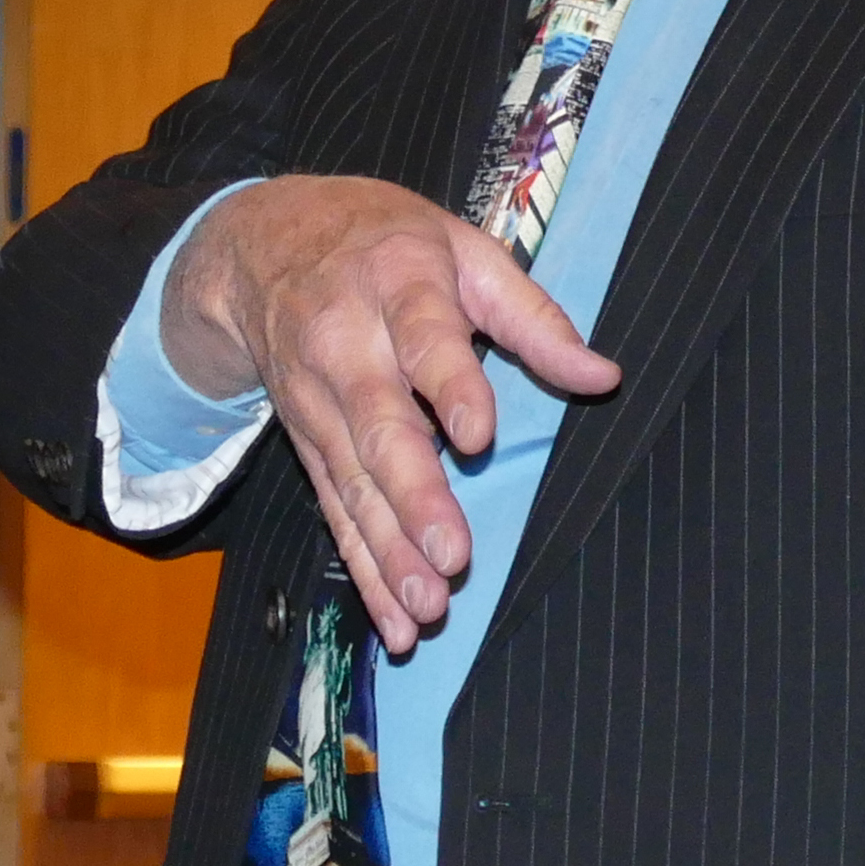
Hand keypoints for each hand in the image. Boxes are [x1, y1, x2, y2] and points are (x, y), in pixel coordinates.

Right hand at [162, 175, 619, 653]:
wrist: (262, 245)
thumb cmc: (382, 243)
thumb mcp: (462, 248)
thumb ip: (532, 315)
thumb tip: (602, 376)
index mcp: (396, 283)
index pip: (424, 337)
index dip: (449, 385)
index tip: (476, 435)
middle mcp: (347, 346)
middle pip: (379, 426)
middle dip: (413, 495)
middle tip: (450, 555)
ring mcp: (319, 401)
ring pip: (353, 483)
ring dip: (388, 551)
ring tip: (427, 606)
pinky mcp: (308, 443)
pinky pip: (334, 511)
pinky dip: (363, 569)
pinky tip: (393, 622)